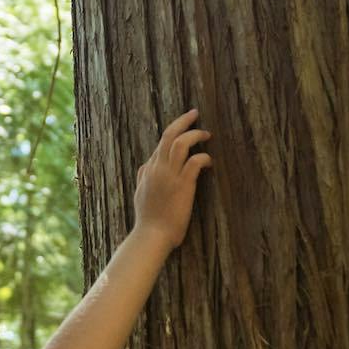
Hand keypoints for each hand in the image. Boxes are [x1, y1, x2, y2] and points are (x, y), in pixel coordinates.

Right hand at [132, 108, 211, 247]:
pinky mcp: (183, 185)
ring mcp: (170, 176)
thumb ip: (142, 178)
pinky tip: (209, 161)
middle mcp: (158, 168)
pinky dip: (204, 157)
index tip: (185, 126)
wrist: (151, 236)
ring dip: (195, 135)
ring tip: (206, 134)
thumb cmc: (148, 219)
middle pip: (169, 135)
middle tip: (194, 113)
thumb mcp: (139, 194)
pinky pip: (195, 161)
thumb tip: (145, 166)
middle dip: (183, 120)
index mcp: (148, 170)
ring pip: (181, 143)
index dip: (174, 131)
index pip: (161, 143)